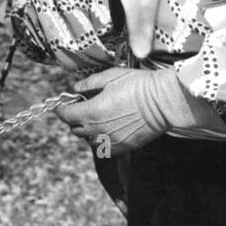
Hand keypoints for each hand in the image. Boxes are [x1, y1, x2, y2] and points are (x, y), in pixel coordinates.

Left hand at [56, 66, 224, 155]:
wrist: (163, 102)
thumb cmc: (138, 85)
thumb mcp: (111, 76)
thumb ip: (90, 83)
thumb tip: (76, 88)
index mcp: (91, 111)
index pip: (66, 115)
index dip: (62, 108)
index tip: (64, 103)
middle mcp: (97, 130)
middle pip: (75, 129)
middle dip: (74, 118)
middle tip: (81, 107)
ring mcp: (110, 141)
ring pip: (88, 141)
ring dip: (87, 131)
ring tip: (96, 119)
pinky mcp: (123, 147)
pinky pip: (103, 148)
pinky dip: (100, 141)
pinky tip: (108, 130)